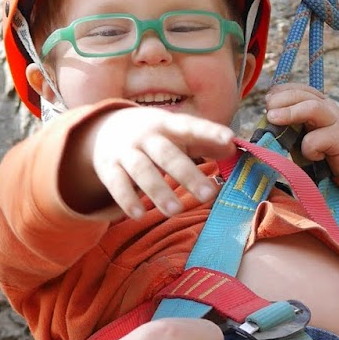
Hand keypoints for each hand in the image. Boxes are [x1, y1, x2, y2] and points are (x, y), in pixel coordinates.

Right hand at [90, 107, 234, 218]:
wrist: (104, 129)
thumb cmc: (154, 137)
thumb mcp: (177, 134)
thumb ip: (204, 141)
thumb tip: (234, 150)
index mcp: (168, 124)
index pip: (190, 126)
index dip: (209, 131)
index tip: (228, 139)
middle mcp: (146, 135)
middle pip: (167, 154)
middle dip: (187, 174)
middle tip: (207, 194)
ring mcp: (125, 151)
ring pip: (141, 170)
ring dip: (158, 190)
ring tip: (175, 210)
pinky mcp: (108, 168)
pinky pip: (116, 184)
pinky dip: (126, 199)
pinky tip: (139, 215)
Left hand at [263, 83, 338, 182]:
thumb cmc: (327, 156)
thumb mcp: (304, 139)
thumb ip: (289, 129)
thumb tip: (265, 122)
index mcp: (318, 104)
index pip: (297, 89)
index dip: (280, 92)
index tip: (268, 102)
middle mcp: (327, 108)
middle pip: (302, 94)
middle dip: (281, 99)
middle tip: (267, 109)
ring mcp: (336, 121)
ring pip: (312, 108)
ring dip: (290, 112)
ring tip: (272, 118)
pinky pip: (317, 139)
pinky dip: (309, 148)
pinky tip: (314, 156)